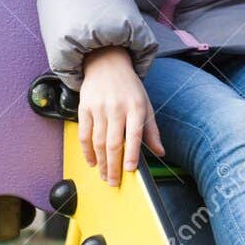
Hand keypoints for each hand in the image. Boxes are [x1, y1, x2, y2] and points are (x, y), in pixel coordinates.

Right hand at [75, 46, 163, 186]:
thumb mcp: (145, 104)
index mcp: (136, 107)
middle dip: (113, 166)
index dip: (131, 154)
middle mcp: (117, 107)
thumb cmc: (129, 87)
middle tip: (114, 182)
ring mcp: (99, 107)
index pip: (134, 134)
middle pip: (113, 143)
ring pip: (97, 142)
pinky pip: (84, 134)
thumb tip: (160, 152)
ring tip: (104, 175)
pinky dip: (87, 151)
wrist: (107, 63)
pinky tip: (92, 161)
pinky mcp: (84, 108)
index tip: (130, 170)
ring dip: (101, 162)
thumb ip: (151, 130)